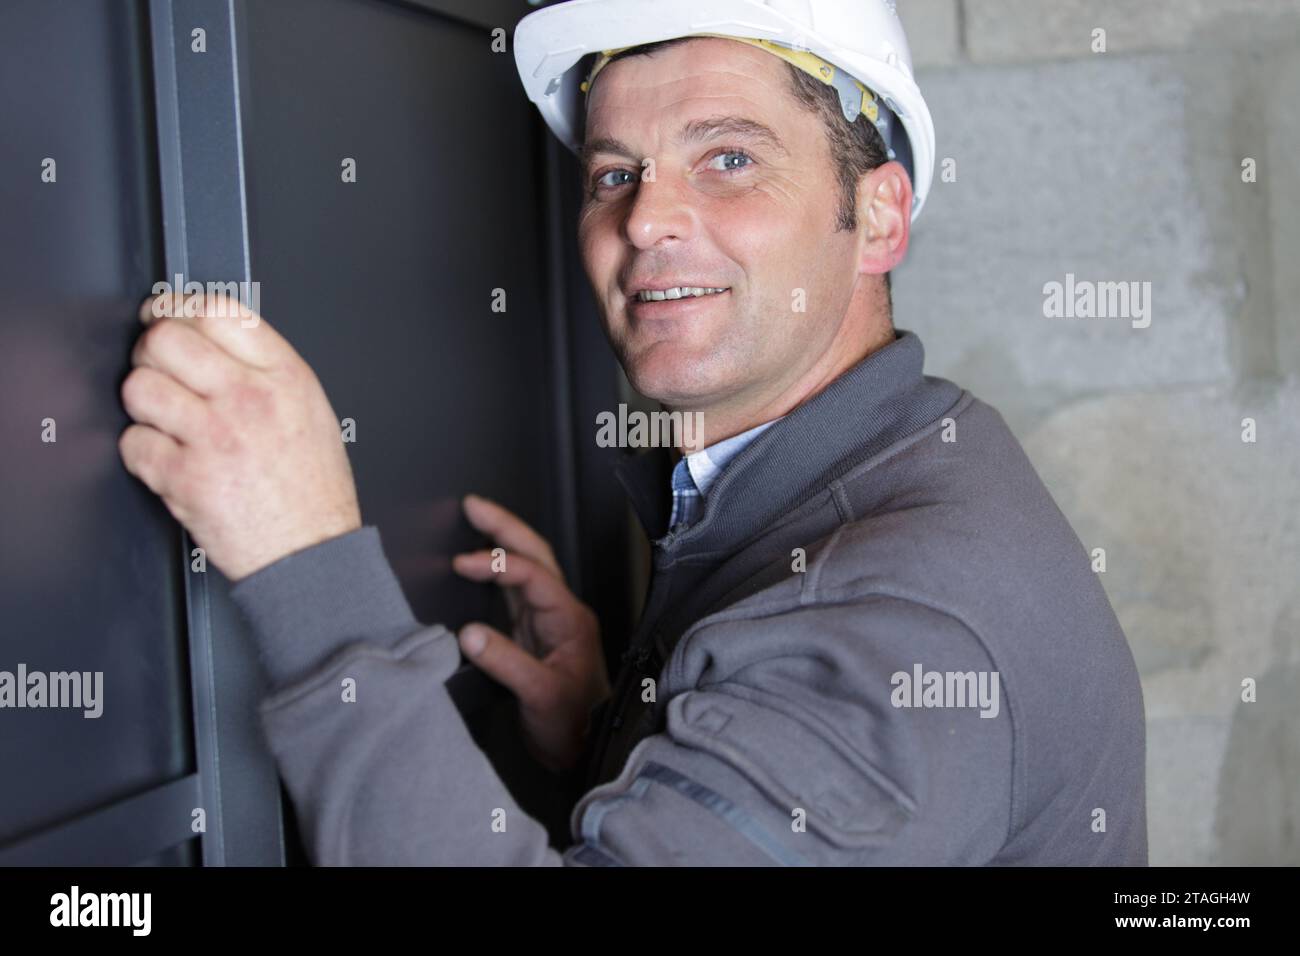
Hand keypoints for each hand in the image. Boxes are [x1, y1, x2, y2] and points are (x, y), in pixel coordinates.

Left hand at [118, 291, 361, 581]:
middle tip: (158, 372)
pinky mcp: (184, 477)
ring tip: (167, 423)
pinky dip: (144, 453)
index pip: (217, 309)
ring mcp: (215, 437)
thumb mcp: (310, 410)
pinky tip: (171, 462)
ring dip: (143, 404)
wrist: (311, 553)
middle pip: (165, 338)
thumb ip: (263, 369)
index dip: (178, 306)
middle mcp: (250, 399)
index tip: (164, 315)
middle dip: (151, 354)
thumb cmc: (312, 491)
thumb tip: (206, 335)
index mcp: (285, 377)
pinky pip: (133, 442)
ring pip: (139, 386)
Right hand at [452, 494, 610, 773]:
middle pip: (535, 555)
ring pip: (526, 569)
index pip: (533, 575)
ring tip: (473, 520)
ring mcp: (548, 622)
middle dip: (505, 527)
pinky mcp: (534, 635)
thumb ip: (505, 663)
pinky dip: (495, 574)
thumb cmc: (574, 725)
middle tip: (472, 505)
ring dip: (501, 543)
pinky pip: (514, 593)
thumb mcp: (540, 696)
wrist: (587, 750)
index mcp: (569, 618)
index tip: (462, 564)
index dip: (497, 564)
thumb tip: (467, 633)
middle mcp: (561, 612)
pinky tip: (478, 567)